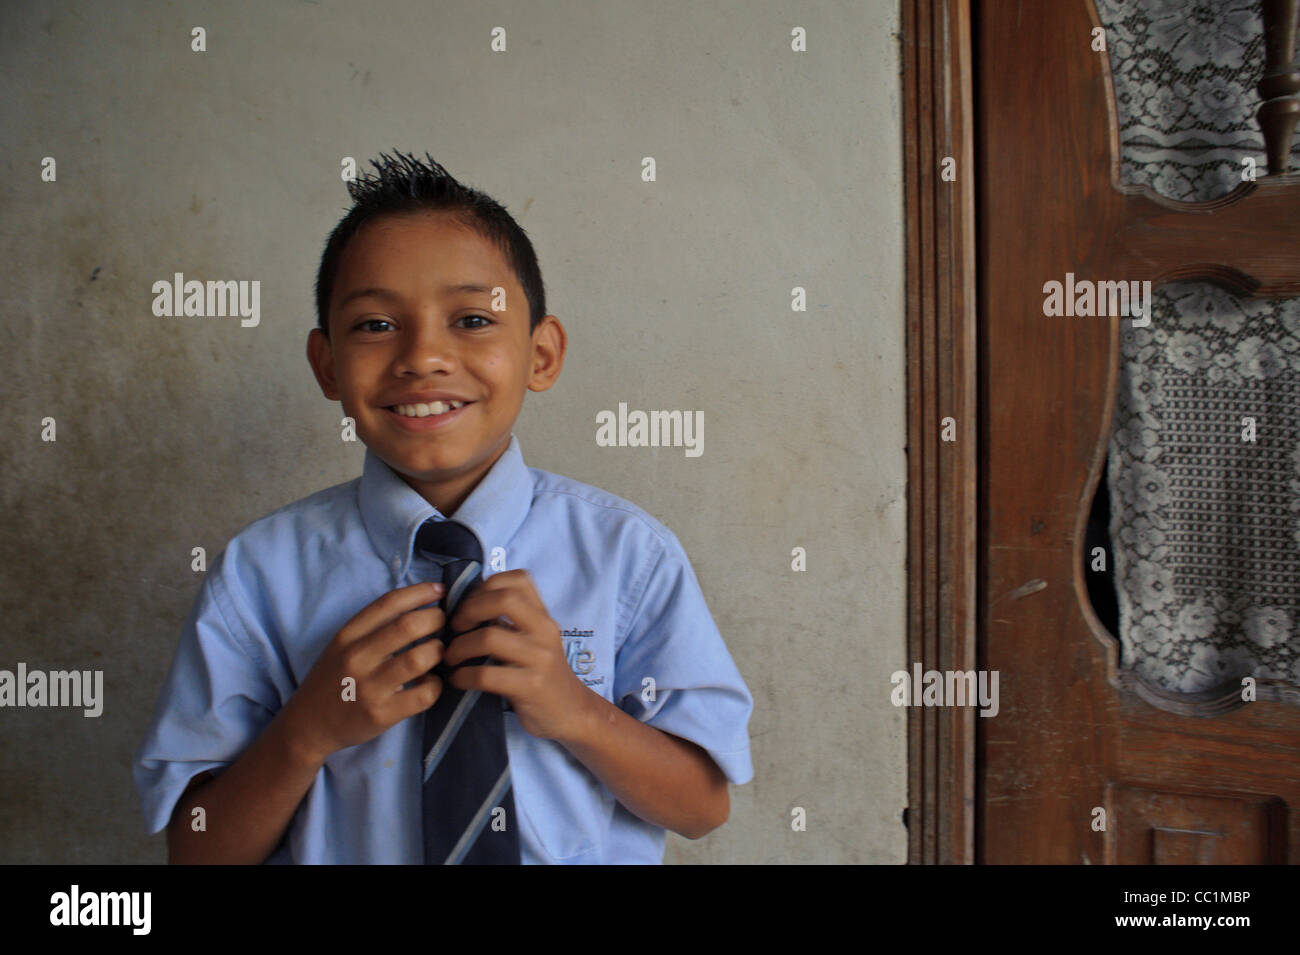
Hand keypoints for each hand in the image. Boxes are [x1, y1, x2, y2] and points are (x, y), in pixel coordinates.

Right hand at [283, 582, 448, 762]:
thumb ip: (373, 627)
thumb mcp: (342, 646)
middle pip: (408, 626)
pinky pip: (424, 694)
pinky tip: (430, 682)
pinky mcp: (382, 714)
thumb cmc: (333, 680)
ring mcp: (369, 688)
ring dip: (438, 651)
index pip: (389, 603)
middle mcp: (356, 658)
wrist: (308, 725)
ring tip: (438, 652)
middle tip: (444, 623)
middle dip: (436, 619)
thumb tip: (420, 606)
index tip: (440, 590)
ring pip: (419, 658)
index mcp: (347, 635)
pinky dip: (436, 685)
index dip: (420, 592)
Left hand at [441, 570, 590, 741]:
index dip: (485, 587)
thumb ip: (512, 621)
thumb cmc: (542, 674)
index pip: (517, 579)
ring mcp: (539, 658)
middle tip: (455, 628)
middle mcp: (544, 631)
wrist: (571, 712)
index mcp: (543, 616)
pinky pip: (486, 675)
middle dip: (469, 609)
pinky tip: (458, 680)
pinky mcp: (530, 687)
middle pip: (503, 599)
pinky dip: (463, 676)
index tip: (469, 607)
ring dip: (459, 647)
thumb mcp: (535, 640)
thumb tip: (467, 604)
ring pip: (489, 637)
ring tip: (451, 658)